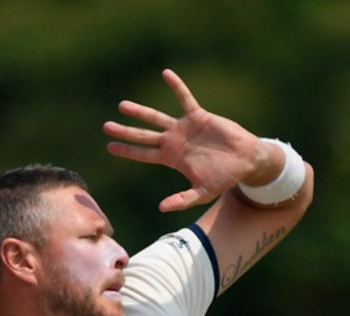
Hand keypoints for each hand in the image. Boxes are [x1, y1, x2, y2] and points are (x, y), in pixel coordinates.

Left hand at [104, 69, 277, 212]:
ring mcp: (184, 128)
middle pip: (144, 136)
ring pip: (157, 118)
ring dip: (140, 112)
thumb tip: (160, 208)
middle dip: (125, 132)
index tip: (109, 148)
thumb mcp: (201, 194)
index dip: (127, 151)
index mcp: (172, 159)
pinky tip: (166, 74)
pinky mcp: (199, 117)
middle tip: (106, 127)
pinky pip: (185, 98)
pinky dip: (176, 86)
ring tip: (122, 106)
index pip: (144, 154)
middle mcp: (174, 141)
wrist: (244, 161)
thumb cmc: (223, 178)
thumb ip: (181, 200)